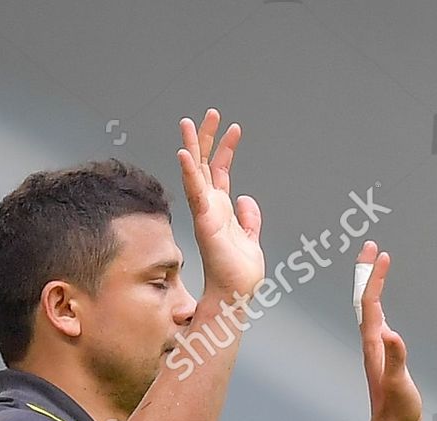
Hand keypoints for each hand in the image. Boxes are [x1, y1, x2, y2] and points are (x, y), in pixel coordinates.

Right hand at [177, 109, 264, 299]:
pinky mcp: (206, 221)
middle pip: (206, 164)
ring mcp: (206, 212)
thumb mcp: (250, 237)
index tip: (234, 128)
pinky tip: (185, 154)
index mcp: (221, 209)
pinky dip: (190, 173)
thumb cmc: (239, 271)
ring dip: (193, 147)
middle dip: (208, 138)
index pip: (221, 171)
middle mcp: (210, 207)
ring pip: (197, 172)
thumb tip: (246, 199)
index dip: (226, 149)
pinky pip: (195, 193)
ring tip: (190, 122)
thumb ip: (249, 218)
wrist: (236, 292)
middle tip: (211, 113)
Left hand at [356, 243, 420, 420]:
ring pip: (369, 309)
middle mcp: (371, 342)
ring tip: (374, 267)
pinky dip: (378, 306)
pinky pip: (377, 322)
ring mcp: (376, 349)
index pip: (371, 302)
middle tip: (370, 246)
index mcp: (374, 343)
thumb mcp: (398, 381)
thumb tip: (391, 333)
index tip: (381, 253)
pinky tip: (382, 307)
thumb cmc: (397, 408)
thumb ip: (395, 358)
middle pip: (364, 299)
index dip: (374, 277)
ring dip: (370, 286)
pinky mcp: (383, 357)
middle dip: (366, 272)